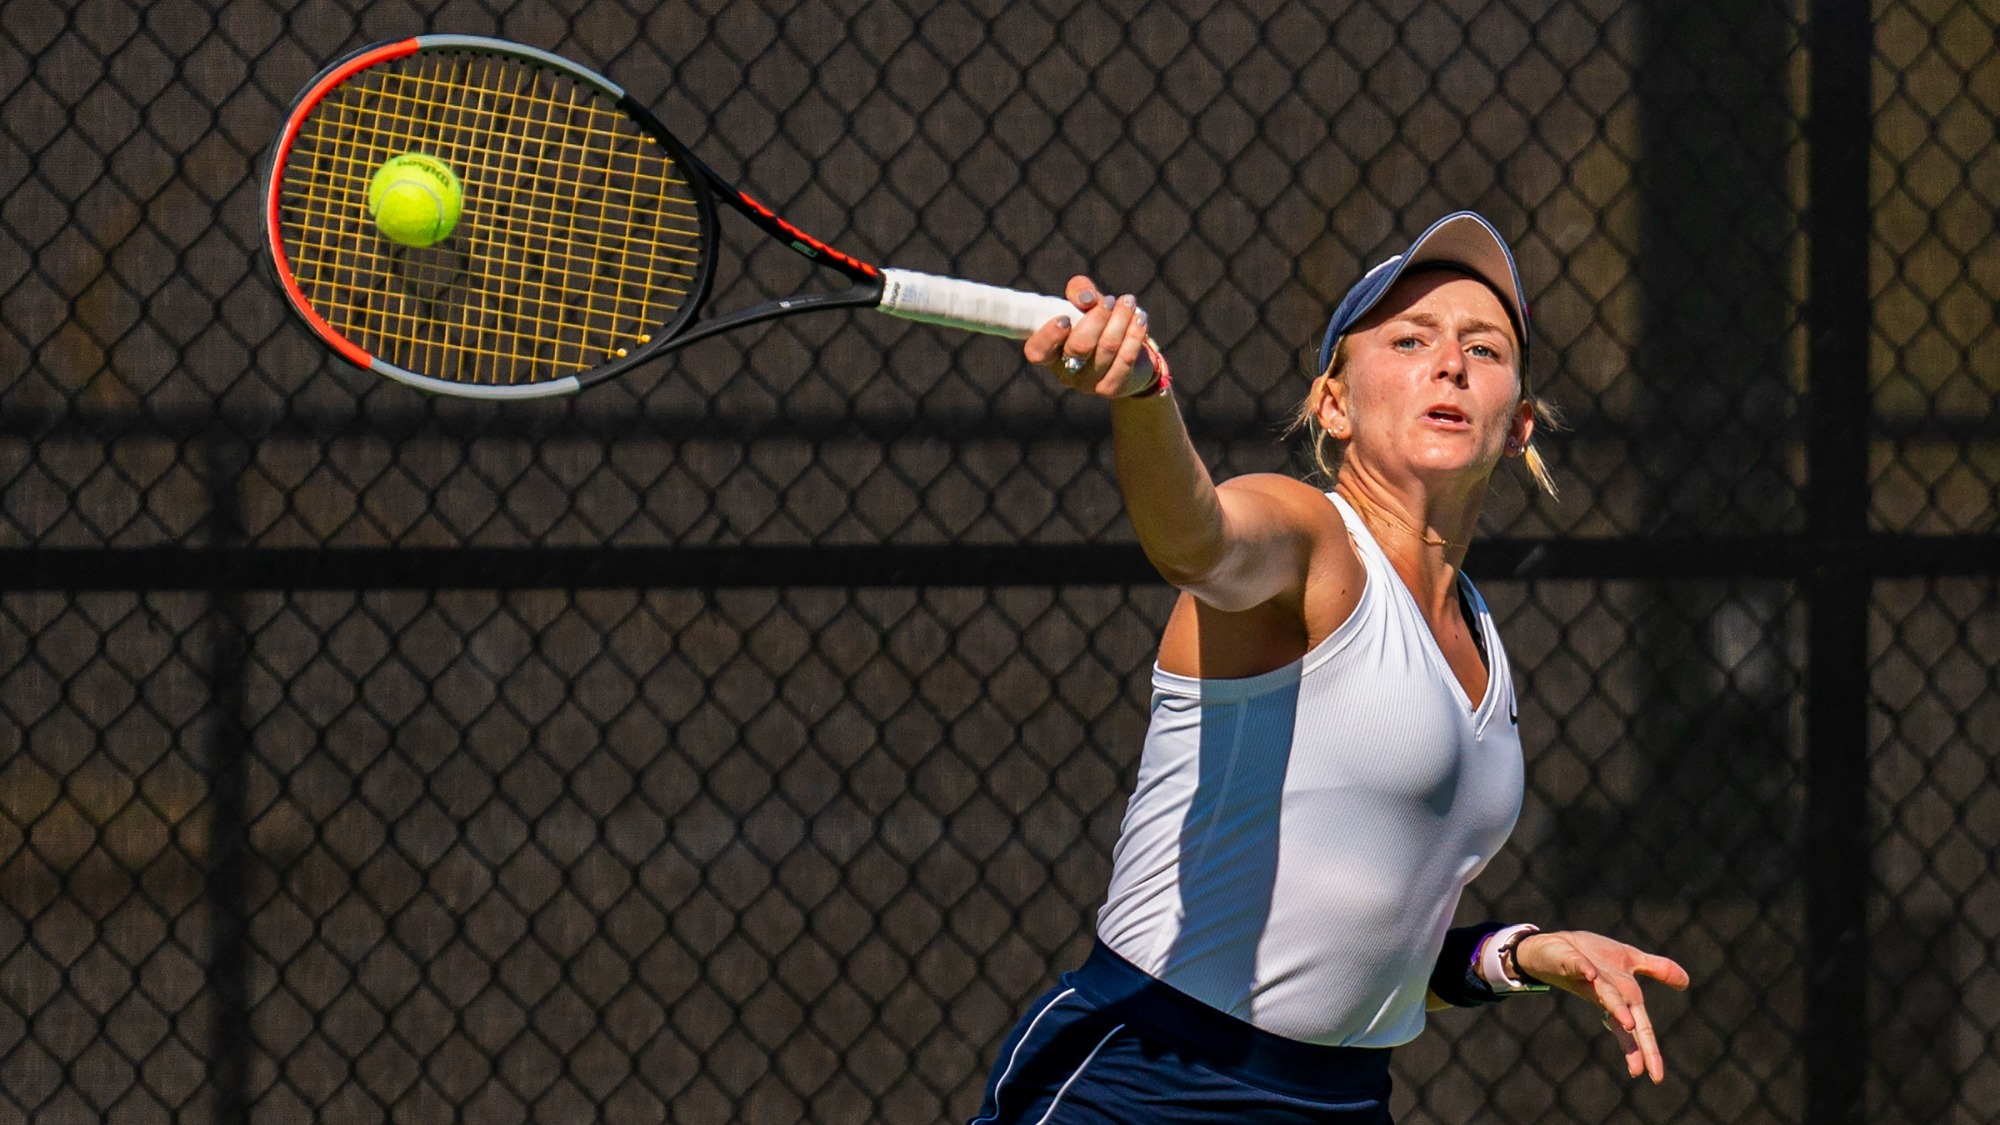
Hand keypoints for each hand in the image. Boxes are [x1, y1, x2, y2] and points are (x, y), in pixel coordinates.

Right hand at [1022, 275, 1153, 397]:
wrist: (1127, 352)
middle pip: (1080, 346)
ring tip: (1128, 302)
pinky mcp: (1111, 388)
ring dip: (1121, 319)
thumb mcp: (1085, 303)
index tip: (1065, 318)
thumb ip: (1079, 291)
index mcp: (1049, 352)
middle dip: (1098, 317)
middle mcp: (1064, 372)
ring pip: (1107, 348)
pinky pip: (1125, 359)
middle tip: (1110, 301)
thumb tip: (1086, 298)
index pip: (1037, 351)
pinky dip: (1135, 335)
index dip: (1049, 336)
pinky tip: (1140, 319)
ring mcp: (1087, 384)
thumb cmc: (1098, 324)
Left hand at [1514, 930, 1689, 1083]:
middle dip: (1633, 1045)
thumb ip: (1657, 969)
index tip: (1656, 1077)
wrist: (1555, 945)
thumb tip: (1687, 982)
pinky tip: (1589, 973)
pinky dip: (1581, 969)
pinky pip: (1575, 966)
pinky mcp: (1569, 962)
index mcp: (1622, 996)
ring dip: (1615, 1007)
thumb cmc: (1591, 956)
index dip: (1647, 1051)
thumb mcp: (1630, 959)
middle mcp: (1605, 992)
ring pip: (1604, 994)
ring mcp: (1586, 978)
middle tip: (1639, 1071)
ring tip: (1628, 1023)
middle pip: (1623, 1021)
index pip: (1639, 1027)